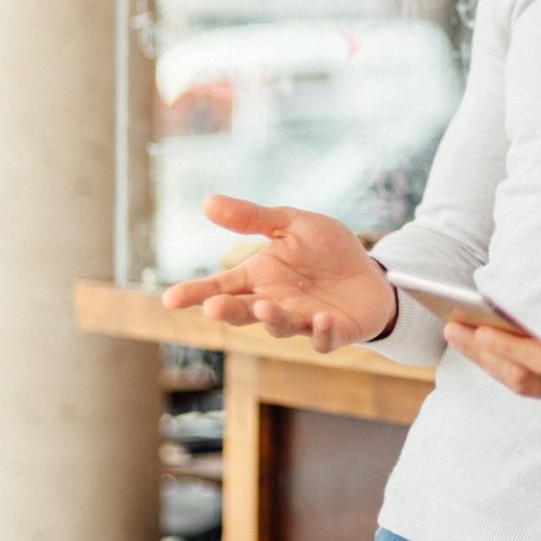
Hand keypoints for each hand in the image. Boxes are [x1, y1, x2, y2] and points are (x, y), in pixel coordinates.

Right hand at [159, 195, 397, 352]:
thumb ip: (253, 218)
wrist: (370, 273)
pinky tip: (321, 318)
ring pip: (280, 326)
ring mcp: (303, 321)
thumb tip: (207, 202)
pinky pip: (323, 338)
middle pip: (244, 312)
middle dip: (229, 311)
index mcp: (260, 278)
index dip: (196, 293)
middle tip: (214, 307)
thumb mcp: (292, 224)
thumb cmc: (327, 250)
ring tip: (264, 307)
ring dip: (272, 319)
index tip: (170, 299)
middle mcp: (275, 303)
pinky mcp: (333, 332)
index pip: (221, 287)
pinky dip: (321, 333)